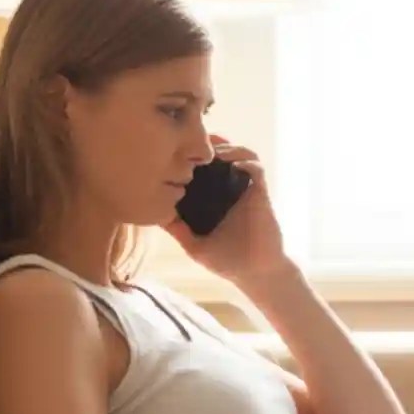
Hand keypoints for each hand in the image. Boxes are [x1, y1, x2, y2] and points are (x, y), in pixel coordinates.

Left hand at [160, 134, 290, 283]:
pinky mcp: (260, 194)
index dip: (193, 153)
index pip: (205, 166)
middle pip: (223, 152)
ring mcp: (246, 190)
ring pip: (242, 154)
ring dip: (228, 148)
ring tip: (213, 152)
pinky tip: (232, 165)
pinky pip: (256, 169)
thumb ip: (177, 230)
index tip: (176, 149)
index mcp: (215, 197)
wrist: (256, 273)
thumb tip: (153, 216)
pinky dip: (246, 161)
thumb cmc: (226, 261)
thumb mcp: (194, 245)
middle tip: (193, 140)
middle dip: (210, 143)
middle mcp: (231, 189)